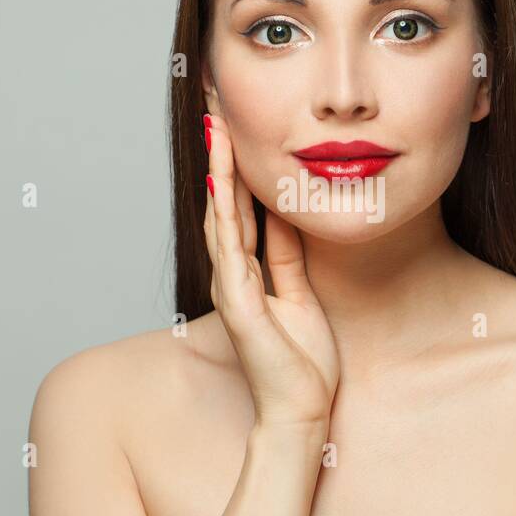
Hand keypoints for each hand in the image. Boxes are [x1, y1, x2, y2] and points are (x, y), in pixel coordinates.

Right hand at [202, 114, 339, 428]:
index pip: (238, 204)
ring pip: (223, 215)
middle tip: (214, 104)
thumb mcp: (299, 291)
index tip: (233, 121)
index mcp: (248, 270)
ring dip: (219, 169)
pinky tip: (223, 182)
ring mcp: (232, 286)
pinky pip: (234, 250)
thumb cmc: (301, 361)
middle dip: (220, 152)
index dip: (235, 162)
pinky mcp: (241, 304)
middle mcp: (233, 272)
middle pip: (223, 199)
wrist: (299, 411)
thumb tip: (284, 213)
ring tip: (216, 125)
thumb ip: (287, 255)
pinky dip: (226, 215)